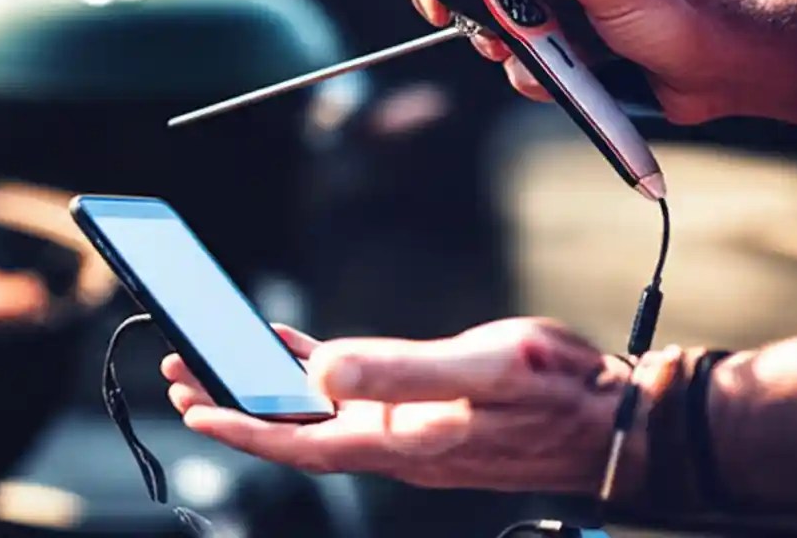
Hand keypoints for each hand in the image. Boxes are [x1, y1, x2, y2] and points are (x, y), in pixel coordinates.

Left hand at [162, 319, 637, 494]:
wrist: (614, 419)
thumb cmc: (559, 391)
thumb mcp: (483, 369)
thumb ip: (402, 371)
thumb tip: (323, 372)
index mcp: (399, 439)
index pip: (299, 444)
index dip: (241, 429)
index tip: (191, 408)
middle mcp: (394, 441)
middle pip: (294, 431)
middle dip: (234, 404)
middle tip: (182, 374)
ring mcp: (408, 428)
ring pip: (316, 414)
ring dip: (265, 389)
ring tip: (217, 361)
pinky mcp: (423, 409)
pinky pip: (354, 393)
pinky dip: (315, 371)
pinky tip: (293, 351)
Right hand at [408, 0, 796, 126]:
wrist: (721, 68)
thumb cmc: (685, 11)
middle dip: (467, 0)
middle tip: (450, 18)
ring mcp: (558, 5)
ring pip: (498, 22)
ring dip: (506, 44)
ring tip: (534, 53)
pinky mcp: (563, 47)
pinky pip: (522, 60)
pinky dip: (533, 74)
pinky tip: (564, 74)